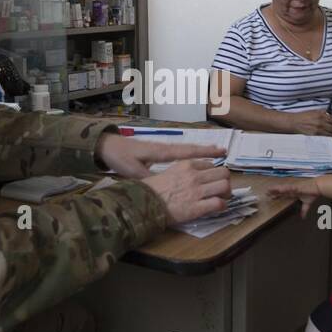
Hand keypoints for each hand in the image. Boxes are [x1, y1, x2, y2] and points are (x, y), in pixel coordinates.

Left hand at [94, 132, 225, 177]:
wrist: (107, 146)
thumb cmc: (120, 157)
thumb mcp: (133, 170)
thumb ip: (148, 178)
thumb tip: (164, 185)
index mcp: (161, 152)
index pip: (187, 152)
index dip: (204, 152)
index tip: (219, 152)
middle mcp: (164, 148)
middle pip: (190, 149)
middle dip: (207, 150)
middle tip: (224, 151)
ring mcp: (161, 150)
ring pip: (185, 150)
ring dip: (199, 152)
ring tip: (214, 154)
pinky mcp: (156, 153)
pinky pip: (178, 154)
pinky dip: (189, 155)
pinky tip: (193, 159)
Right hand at [143, 160, 233, 224]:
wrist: (144, 203)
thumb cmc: (153, 189)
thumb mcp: (169, 171)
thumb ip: (185, 171)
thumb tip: (197, 175)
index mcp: (187, 165)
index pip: (212, 165)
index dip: (214, 174)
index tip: (212, 180)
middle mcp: (194, 176)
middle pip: (224, 173)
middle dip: (225, 181)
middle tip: (221, 189)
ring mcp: (197, 192)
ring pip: (225, 186)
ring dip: (226, 193)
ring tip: (222, 198)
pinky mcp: (197, 208)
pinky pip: (219, 204)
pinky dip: (222, 206)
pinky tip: (217, 208)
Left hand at [266, 178, 322, 216]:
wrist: (318, 187)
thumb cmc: (313, 193)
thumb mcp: (307, 204)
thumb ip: (304, 210)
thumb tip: (303, 217)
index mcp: (294, 193)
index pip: (283, 195)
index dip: (277, 196)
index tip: (271, 197)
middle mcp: (292, 190)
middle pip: (280, 191)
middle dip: (273, 192)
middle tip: (266, 193)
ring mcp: (293, 187)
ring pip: (282, 189)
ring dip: (275, 189)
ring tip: (268, 190)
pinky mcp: (296, 187)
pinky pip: (288, 188)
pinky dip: (283, 189)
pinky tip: (278, 189)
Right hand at [291, 109, 331, 135]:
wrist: (294, 122)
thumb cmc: (302, 117)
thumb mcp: (314, 111)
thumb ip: (322, 113)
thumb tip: (330, 116)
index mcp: (321, 114)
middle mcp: (321, 122)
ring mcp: (318, 129)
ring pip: (331, 133)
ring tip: (330, 133)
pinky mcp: (315, 135)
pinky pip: (326, 137)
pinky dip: (327, 136)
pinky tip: (325, 135)